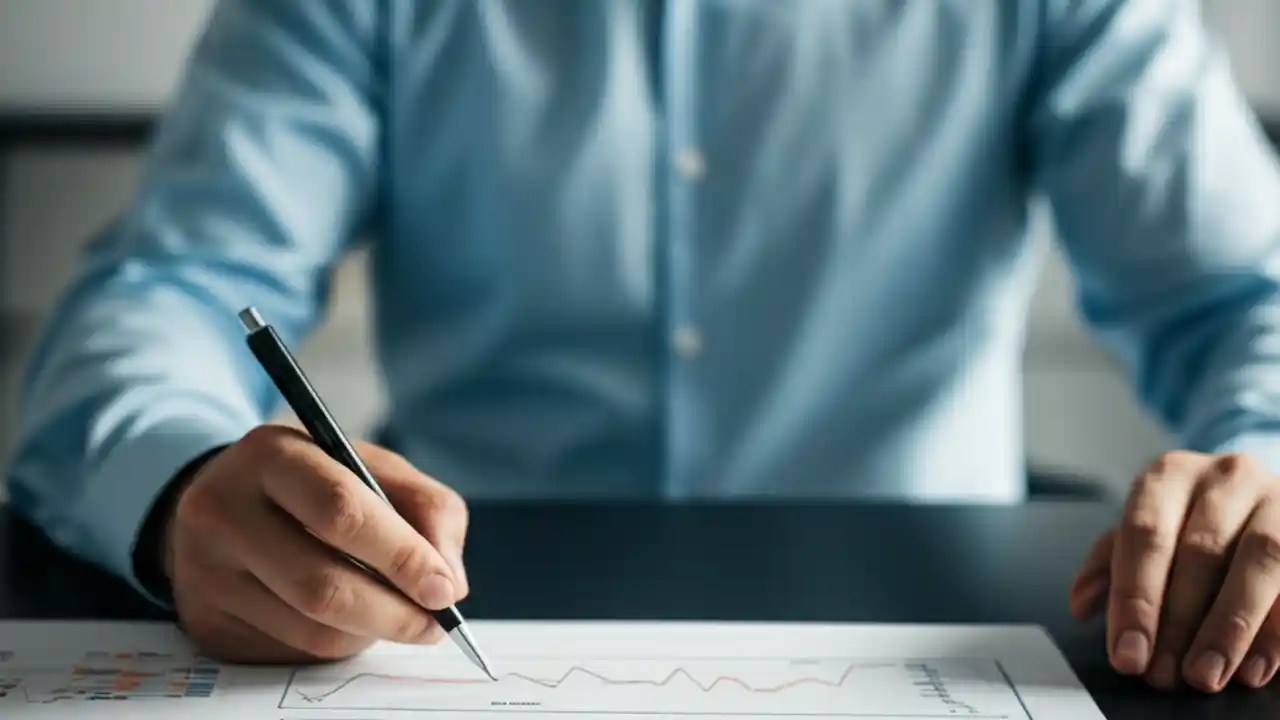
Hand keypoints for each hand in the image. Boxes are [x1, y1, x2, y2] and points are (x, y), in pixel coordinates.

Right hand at [163, 424, 469, 662]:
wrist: (224, 500)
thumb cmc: (317, 483)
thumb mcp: (376, 469)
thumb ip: (428, 511)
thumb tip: (449, 584)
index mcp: (273, 455)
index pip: (342, 512)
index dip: (402, 557)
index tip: (443, 590)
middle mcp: (224, 510)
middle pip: (322, 585)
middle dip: (394, 612)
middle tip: (434, 624)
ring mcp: (206, 569)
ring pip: (310, 627)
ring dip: (370, 632)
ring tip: (396, 615)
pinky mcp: (206, 619)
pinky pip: (291, 649)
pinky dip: (338, 643)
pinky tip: (349, 621)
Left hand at [1070, 450, 1279, 691]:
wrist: (1258, 496)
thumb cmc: (1191, 519)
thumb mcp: (1147, 529)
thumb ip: (1112, 563)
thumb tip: (1082, 604)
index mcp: (1169, 475)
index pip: (1145, 535)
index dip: (1135, 599)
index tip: (1127, 653)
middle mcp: (1225, 477)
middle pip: (1200, 552)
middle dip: (1179, 621)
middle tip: (1164, 675)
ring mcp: (1276, 499)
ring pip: (1258, 560)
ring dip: (1230, 627)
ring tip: (1206, 675)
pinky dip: (1275, 633)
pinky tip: (1253, 669)